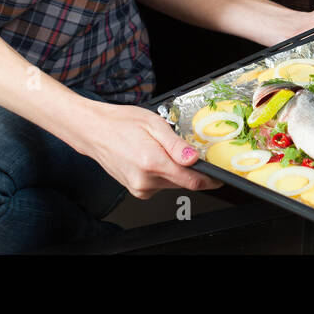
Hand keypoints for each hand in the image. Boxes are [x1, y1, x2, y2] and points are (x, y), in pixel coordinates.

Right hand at [79, 101, 220, 198]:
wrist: (95, 131)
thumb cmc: (121, 123)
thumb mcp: (154, 124)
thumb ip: (176, 144)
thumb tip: (194, 158)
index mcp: (152, 163)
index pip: (191, 181)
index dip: (209, 179)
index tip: (218, 176)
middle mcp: (145, 180)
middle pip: (183, 182)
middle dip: (189, 169)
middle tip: (183, 149)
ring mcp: (139, 188)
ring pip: (171, 183)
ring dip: (174, 170)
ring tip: (159, 149)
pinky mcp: (136, 190)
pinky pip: (159, 184)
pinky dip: (162, 173)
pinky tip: (151, 158)